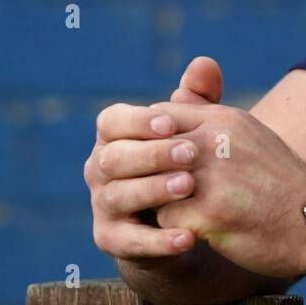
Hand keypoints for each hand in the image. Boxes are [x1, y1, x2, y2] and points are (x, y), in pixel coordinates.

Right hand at [85, 56, 224, 260]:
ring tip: (189, 187)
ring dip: (153, 191)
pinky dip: (157, 241)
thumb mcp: (196, 130)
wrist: (187, 217)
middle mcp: (100, 168)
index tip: (171, 123)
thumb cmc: (187, 162)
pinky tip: (188, 236)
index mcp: (115, 136)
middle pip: (114, 158)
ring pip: (118, 196)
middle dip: (151, 155)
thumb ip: (198, 99)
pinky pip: (128, 241)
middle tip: (189, 154)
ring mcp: (102, 205)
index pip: (111, 121)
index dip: (138, 121)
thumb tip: (204, 63)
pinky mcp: (111, 240)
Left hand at [150, 99, 305, 280]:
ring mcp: (212, 177)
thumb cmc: (280, 181)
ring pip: (152, 184)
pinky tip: (194, 230)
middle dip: (144, 171)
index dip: (147, 139)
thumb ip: (209, 120)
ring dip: (159, 200)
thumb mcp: (249, 136)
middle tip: (152, 190)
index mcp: (224, 119)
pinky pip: (164, 219)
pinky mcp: (210, 213)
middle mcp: (215, 141)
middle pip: (148, 148)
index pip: (158, 116)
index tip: (151, 159)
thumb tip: (166, 112)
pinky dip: (173, 228)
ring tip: (176, 209)